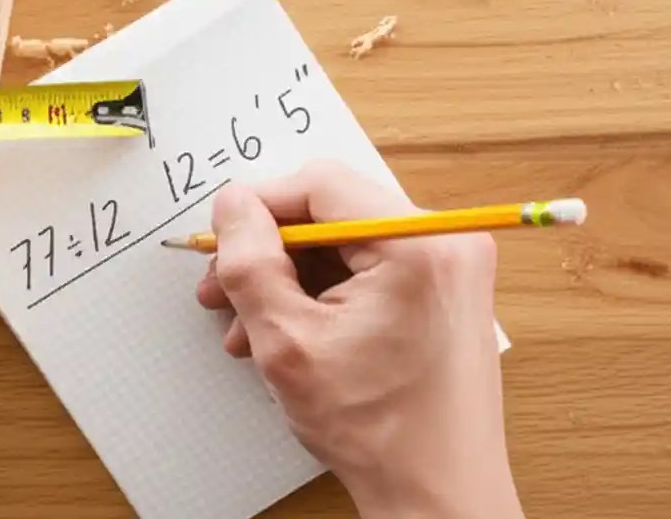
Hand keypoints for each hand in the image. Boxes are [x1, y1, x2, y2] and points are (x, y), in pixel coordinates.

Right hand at [197, 162, 522, 518]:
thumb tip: (232, 206)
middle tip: (223, 286)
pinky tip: (284, 329)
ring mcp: (449, 266)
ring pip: (342, 241)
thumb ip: (251, 263)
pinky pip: (366, 267)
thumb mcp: (287, 341)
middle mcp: (446, 242)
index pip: (320, 183)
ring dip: (288, 275)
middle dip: (268, 249)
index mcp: (418, 245)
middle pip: (331, 210)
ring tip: (246, 323)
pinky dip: (320, 291)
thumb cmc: (379, 431)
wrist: (439, 495)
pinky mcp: (442, 289)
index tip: (220, 239)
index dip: (259, 205)